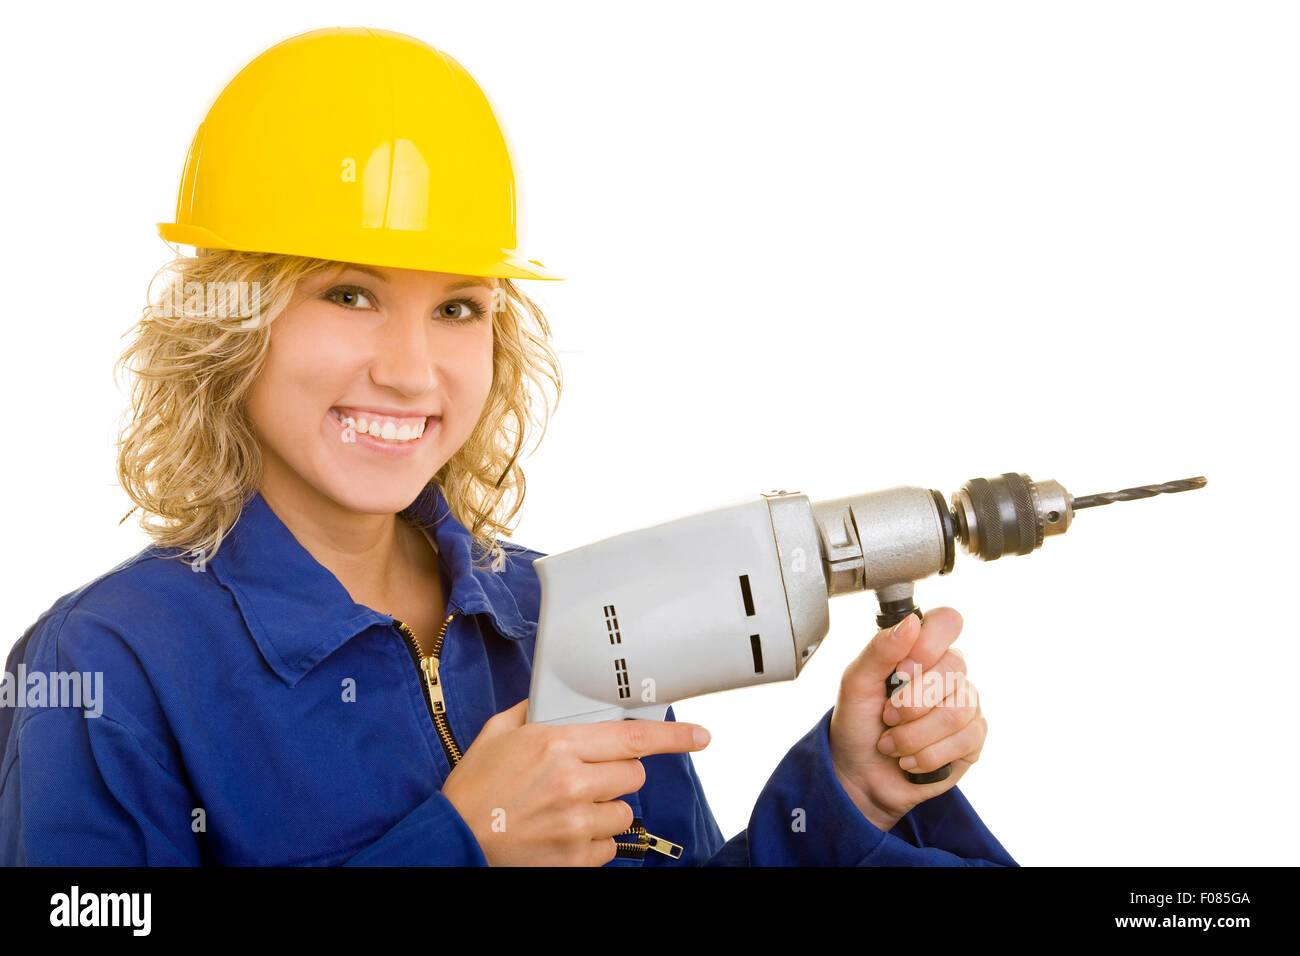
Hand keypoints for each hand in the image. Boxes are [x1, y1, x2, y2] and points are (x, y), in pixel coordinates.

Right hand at [441, 699, 710, 865]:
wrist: (452, 842)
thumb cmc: (473, 788)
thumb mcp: (496, 734)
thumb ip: (532, 711)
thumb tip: (555, 698)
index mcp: (558, 745)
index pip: (633, 738)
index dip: (673, 738)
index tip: (699, 736)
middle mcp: (574, 783)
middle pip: (634, 774)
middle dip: (618, 772)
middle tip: (588, 775)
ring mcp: (577, 824)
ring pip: (624, 811)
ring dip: (605, 808)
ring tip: (568, 808)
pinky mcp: (575, 858)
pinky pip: (609, 845)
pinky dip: (593, 840)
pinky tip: (564, 831)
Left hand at [828, 607, 986, 831]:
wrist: (859, 773)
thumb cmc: (858, 724)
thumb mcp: (856, 683)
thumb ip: (880, 650)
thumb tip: (911, 623)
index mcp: (921, 651)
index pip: (948, 621)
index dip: (928, 644)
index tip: (901, 669)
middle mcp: (949, 674)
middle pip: (953, 668)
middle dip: (910, 702)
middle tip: (887, 716)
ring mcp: (966, 706)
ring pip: (956, 711)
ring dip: (913, 735)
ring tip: (892, 743)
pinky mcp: (973, 741)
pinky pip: (964, 741)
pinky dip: (926, 756)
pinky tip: (910, 760)